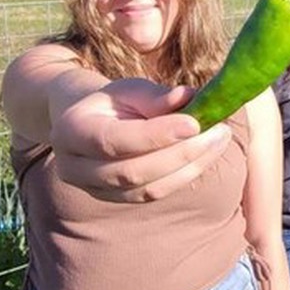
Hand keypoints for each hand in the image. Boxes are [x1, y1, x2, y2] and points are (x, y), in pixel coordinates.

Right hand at [50, 78, 233, 202]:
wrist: (94, 123)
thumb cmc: (116, 101)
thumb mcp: (130, 89)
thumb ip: (156, 97)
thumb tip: (189, 98)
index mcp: (70, 130)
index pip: (113, 140)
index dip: (155, 135)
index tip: (195, 123)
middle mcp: (73, 167)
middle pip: (132, 171)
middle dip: (181, 153)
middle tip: (219, 131)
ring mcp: (94, 189)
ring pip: (148, 188)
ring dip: (190, 166)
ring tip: (220, 139)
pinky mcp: (117, 200)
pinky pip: (155, 195)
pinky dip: (185, 176)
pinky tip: (207, 154)